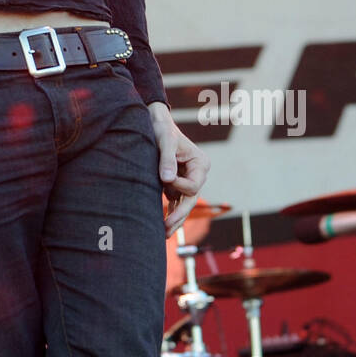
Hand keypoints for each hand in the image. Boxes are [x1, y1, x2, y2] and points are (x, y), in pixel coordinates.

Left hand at [148, 101, 209, 236]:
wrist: (155, 122)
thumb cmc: (162, 128)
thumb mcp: (165, 141)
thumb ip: (167, 159)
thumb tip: (167, 180)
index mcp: (201, 164)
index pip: (193, 185)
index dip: (179, 186)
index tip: (164, 179)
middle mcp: (197, 174)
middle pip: (190, 199)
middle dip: (179, 214)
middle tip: (165, 227)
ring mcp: (187, 180)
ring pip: (183, 204)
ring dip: (174, 218)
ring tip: (163, 234)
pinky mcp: (176, 183)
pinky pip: (175, 201)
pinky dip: (170, 212)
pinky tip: (162, 225)